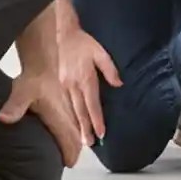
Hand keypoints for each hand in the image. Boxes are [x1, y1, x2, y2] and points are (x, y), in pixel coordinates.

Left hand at [0, 70, 82, 166]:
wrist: (45, 57)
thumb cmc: (34, 77)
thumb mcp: (23, 91)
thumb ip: (15, 106)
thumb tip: (3, 119)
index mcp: (58, 115)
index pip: (68, 138)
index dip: (69, 152)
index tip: (69, 164)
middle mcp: (65, 112)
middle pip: (74, 135)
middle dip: (74, 149)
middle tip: (71, 161)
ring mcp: (66, 106)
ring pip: (75, 126)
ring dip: (75, 139)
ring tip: (72, 150)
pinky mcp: (64, 100)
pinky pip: (72, 118)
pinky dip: (73, 128)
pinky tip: (68, 130)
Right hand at [58, 26, 121, 145]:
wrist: (62, 35)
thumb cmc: (83, 43)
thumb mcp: (100, 52)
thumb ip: (110, 69)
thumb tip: (119, 84)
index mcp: (85, 78)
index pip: (92, 104)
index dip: (97, 119)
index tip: (101, 132)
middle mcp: (74, 85)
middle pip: (81, 111)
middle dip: (86, 128)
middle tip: (91, 144)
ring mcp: (65, 85)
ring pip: (73, 109)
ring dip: (78, 124)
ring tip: (83, 139)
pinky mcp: (61, 84)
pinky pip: (68, 103)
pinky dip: (72, 115)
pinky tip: (76, 123)